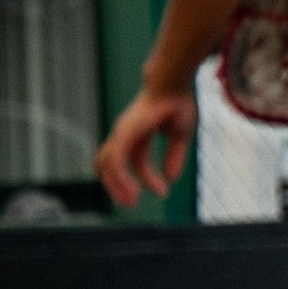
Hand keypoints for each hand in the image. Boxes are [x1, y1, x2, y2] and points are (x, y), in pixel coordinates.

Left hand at [95, 88, 196, 206]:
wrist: (172, 85)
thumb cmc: (178, 103)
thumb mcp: (180, 135)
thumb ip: (175, 156)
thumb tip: (172, 178)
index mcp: (138, 134)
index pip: (138, 162)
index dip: (149, 179)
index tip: (164, 192)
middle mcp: (125, 135)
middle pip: (110, 165)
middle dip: (118, 186)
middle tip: (130, 204)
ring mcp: (121, 134)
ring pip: (106, 165)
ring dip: (115, 186)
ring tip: (130, 202)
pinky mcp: (123, 135)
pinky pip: (115, 162)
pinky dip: (120, 178)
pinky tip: (133, 190)